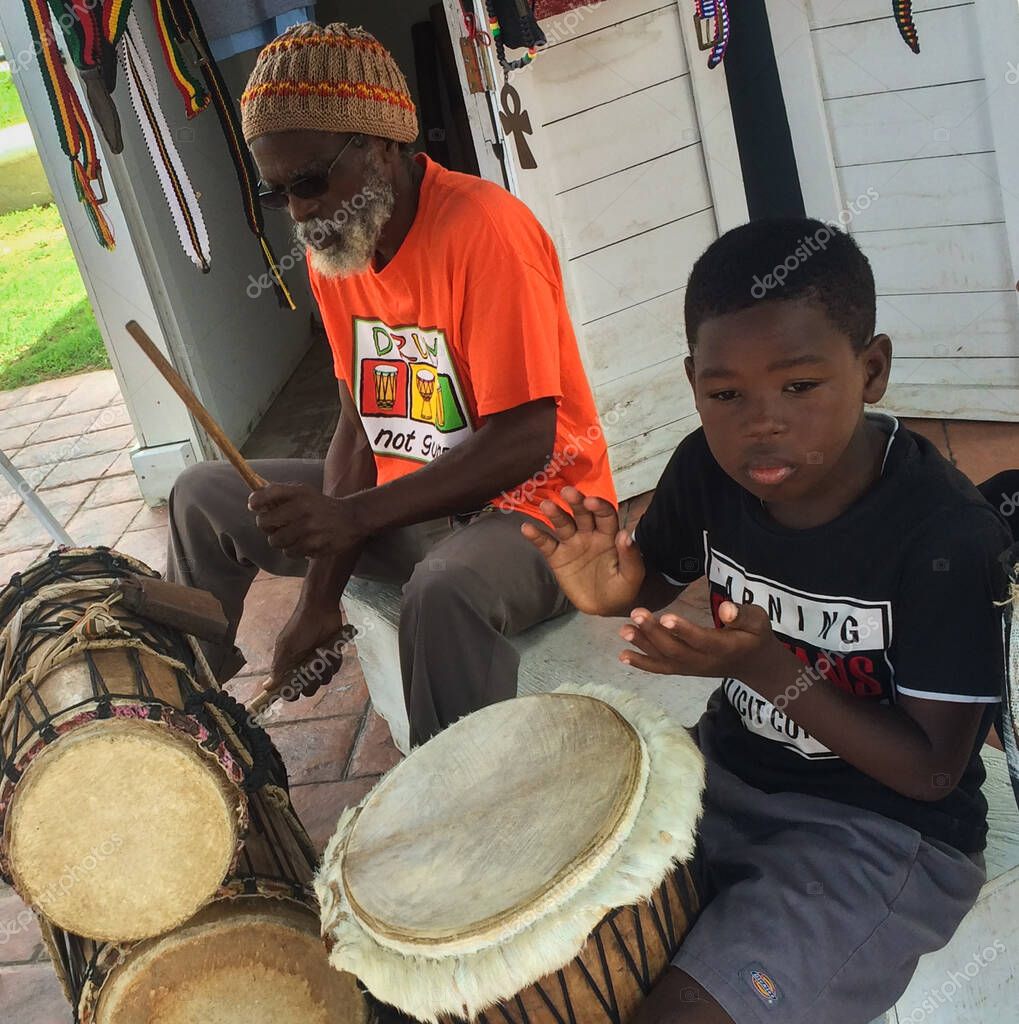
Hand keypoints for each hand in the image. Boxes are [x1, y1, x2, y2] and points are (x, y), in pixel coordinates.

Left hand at [248, 483, 363, 558]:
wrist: (351, 518)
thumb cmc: (320, 505)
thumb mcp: (303, 491)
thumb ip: (279, 493)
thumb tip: (253, 502)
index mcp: (299, 493)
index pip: (266, 495)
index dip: (255, 501)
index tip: (254, 506)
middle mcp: (303, 509)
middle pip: (264, 522)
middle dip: (265, 525)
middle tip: (273, 525)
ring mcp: (309, 529)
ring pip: (275, 540)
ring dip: (279, 539)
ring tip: (290, 535)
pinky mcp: (315, 546)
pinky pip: (289, 552)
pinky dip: (292, 549)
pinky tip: (302, 542)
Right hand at [266, 600, 345, 702]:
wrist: (320, 609)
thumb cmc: (299, 627)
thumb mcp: (285, 647)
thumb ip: (278, 668)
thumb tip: (267, 687)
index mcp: (289, 667)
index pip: (289, 690)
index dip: (291, 692)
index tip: (295, 688)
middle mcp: (304, 669)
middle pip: (308, 689)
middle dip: (311, 681)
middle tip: (311, 667)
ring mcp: (319, 664)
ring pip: (324, 680)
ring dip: (323, 669)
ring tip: (320, 653)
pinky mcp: (332, 657)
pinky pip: (335, 669)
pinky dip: (333, 660)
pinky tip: (330, 649)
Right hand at [521, 486, 643, 615]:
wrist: (604, 608)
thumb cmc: (622, 589)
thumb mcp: (632, 576)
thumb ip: (630, 556)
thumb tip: (624, 535)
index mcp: (609, 534)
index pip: (604, 514)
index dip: (598, 506)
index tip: (590, 501)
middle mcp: (589, 533)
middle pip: (582, 513)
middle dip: (575, 502)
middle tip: (567, 492)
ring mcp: (572, 543)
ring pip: (562, 524)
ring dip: (554, 513)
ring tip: (546, 505)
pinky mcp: (557, 557)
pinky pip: (545, 544)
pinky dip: (536, 536)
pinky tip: (526, 528)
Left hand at [619, 600, 780, 679]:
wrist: (754, 666)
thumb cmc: (755, 636)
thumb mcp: (758, 621)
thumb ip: (742, 615)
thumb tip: (726, 609)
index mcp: (725, 648)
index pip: (701, 640)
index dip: (683, 630)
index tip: (665, 616)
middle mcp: (705, 662)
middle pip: (676, 650)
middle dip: (654, 633)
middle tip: (636, 613)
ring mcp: (692, 669)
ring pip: (665, 660)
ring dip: (643, 646)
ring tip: (624, 630)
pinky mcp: (684, 670)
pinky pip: (661, 669)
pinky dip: (642, 663)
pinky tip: (623, 655)